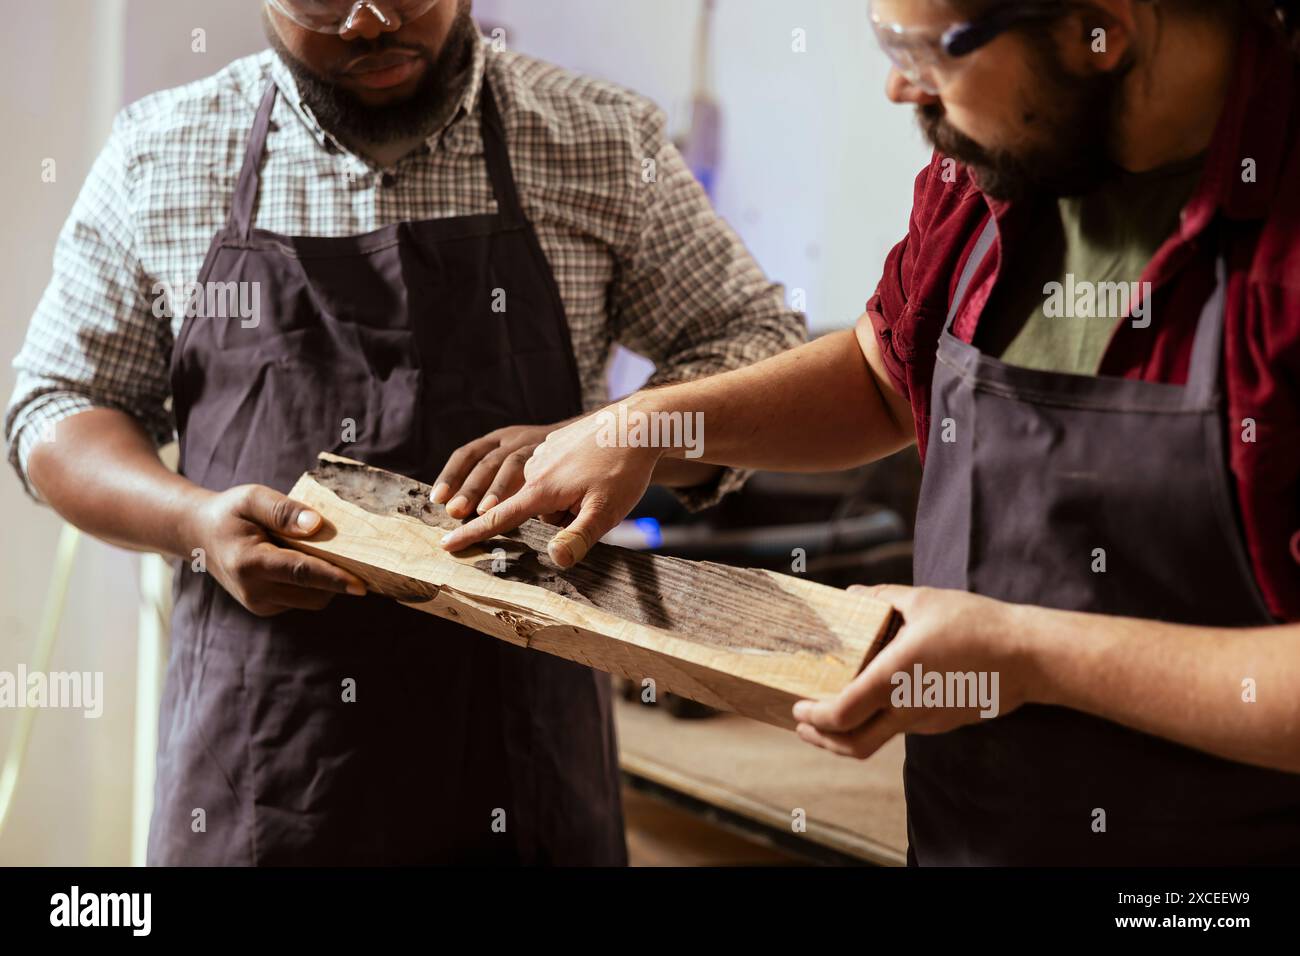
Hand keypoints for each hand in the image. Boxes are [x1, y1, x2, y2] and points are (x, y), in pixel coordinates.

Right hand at [187, 485, 367, 616]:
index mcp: (249, 562)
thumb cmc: (229, 512)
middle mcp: (254, 590)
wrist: (199, 536)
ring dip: (326, 582)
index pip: (301, 572)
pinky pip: (303, 599)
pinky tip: (301, 561)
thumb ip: (283, 510)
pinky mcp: (265, 608)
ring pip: (312, 600)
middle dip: (337, 577)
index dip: (334, 578)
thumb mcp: (252, 498)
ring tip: (315, 551)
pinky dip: (312, 585)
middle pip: (314, 591)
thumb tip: (317, 525)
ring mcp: (259, 604)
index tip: (362, 585)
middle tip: (349, 550)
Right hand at [439, 411, 663, 567]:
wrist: (638, 423)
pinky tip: (593, 472)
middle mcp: (533, 469)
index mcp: (541, 488)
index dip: (472, 533)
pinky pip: (552, 475)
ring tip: (595, 488)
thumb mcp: (606, 512)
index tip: (446, 544)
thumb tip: (554, 560)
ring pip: (543, 493)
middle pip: (531, 510)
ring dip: (564, 501)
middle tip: (590, 505)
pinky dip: (568, 482)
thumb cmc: (623, 470)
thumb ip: (578, 538)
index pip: (498, 518)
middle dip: (556, 519)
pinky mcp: (552, 443)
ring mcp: (541, 452)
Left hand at [792, 585, 1039, 758]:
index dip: (813, 717)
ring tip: (829, 711)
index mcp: (895, 678)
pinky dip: (877, 720)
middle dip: (821, 739)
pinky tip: (874, 697)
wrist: (1029, 656)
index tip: (797, 707)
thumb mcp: (925, 601)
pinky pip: (901, 727)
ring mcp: (927, 720)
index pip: (841, 715)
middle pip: (853, 745)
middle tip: (802, 724)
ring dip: (847, 731)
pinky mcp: (942, 721)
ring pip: (877, 739)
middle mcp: (907, 708)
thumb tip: (853, 593)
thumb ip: (883, 599)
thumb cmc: (977, 625)